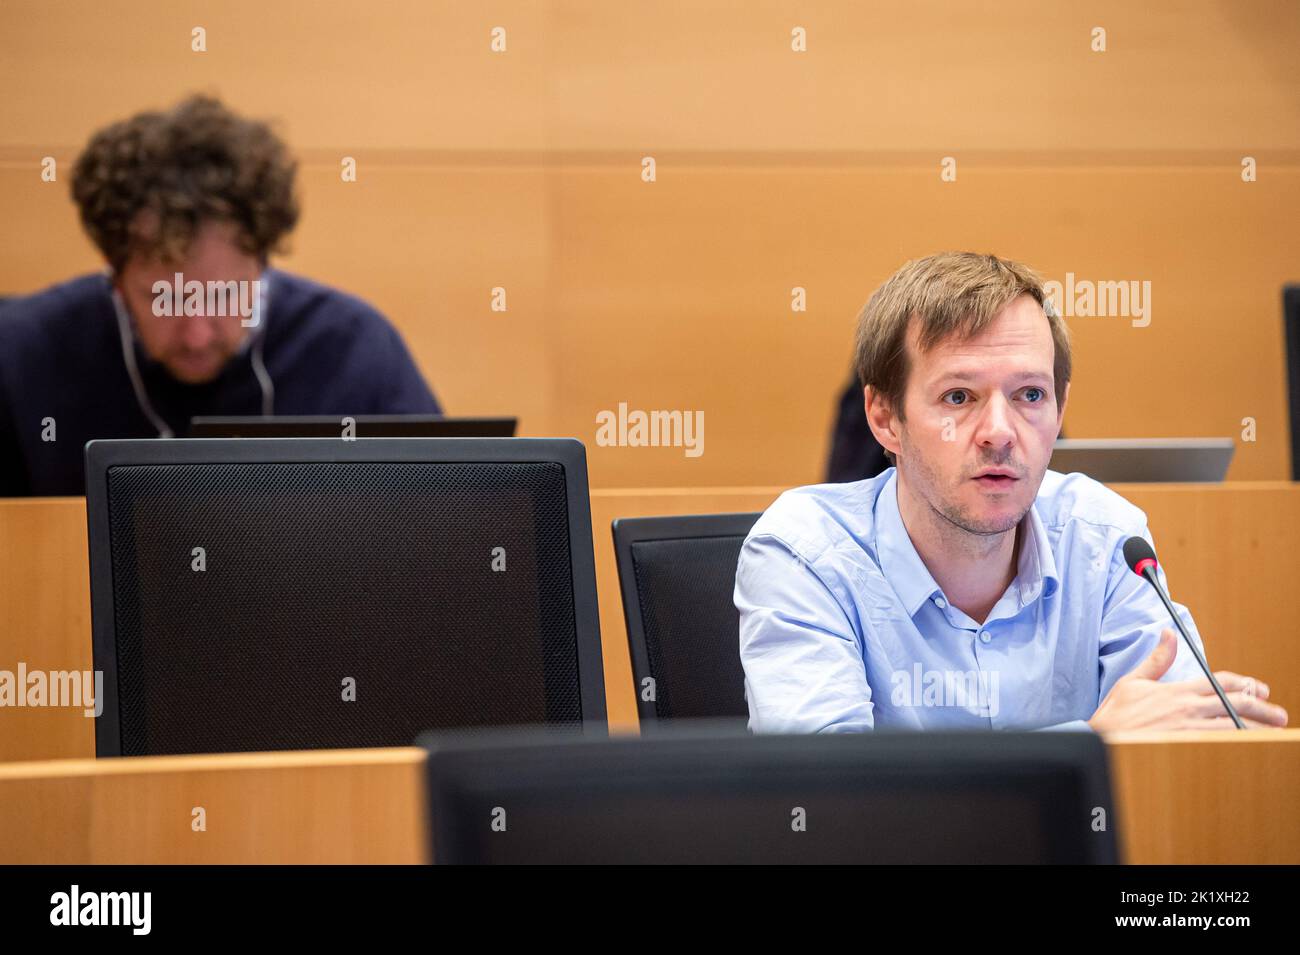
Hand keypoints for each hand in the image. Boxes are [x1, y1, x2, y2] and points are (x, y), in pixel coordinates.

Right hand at [1088, 628, 1288, 731]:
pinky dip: (1239, 743)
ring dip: (1257, 728)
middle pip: (1235, 704)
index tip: (1261, 689)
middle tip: (1279, 713)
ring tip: (1273, 731)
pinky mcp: (1186, 747)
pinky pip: (1221, 744)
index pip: (1221, 682)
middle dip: (1262, 708)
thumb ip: (1158, 659)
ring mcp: (1189, 729)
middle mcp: (1188, 708)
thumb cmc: (1116, 712)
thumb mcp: (1133, 680)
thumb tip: (1168, 634)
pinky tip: (1250, 745)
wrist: (1102, 738)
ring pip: (1234, 726)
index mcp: (1178, 690)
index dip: (1245, 684)